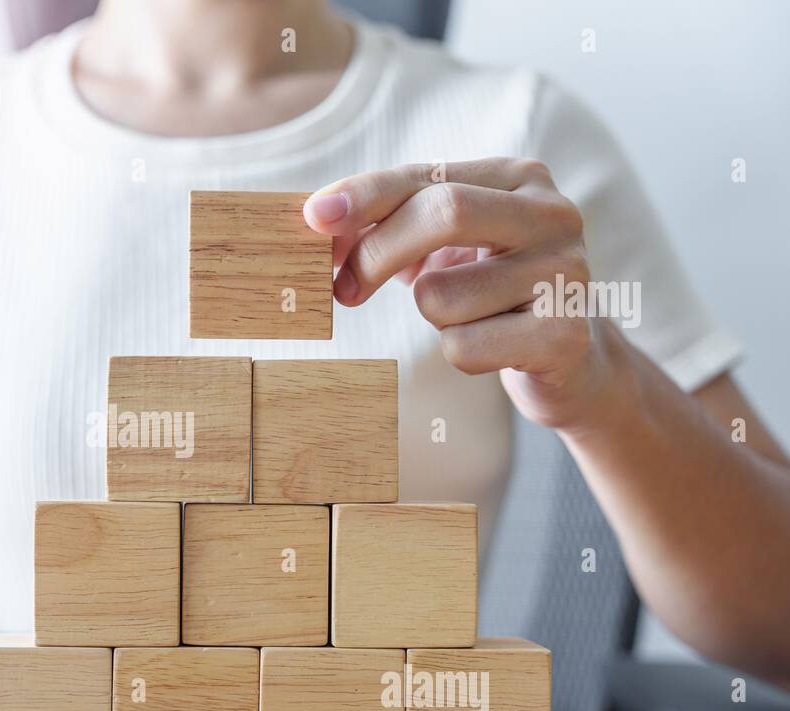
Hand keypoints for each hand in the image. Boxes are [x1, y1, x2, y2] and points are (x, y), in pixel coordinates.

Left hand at [304, 159, 618, 430]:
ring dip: (430, 319)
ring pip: (441, 297)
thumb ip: (388, 221)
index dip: (363, 197)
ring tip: (469, 320)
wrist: (571, 359)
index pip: (424, 176)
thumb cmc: (490, 293)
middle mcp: (553, 214)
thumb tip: (317, 218)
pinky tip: (494, 348)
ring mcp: (567, 273)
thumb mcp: (441, 245)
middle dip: (378, 253)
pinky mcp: (566, 335)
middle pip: (444, 212)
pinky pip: (463, 348)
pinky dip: (460, 355)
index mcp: (518, 178)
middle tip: (346, 290)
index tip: (313, 220)